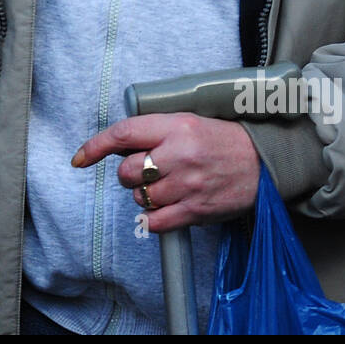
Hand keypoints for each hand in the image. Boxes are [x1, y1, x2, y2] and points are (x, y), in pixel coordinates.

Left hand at [72, 113, 259, 232]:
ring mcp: (188, 185)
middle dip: (130, 174)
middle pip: (128, 172)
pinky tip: (166, 206)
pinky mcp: (196, 210)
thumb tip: (118, 146)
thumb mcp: (187, 121)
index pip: (123, 134)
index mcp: (176, 126)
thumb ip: (154, 131)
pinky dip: (153, 217)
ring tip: (166, 186)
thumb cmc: (221, 140)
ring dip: (144, 195)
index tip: (81, 158)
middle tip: (148, 170)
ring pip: (140, 198)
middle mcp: (180, 155)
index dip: (95, 147)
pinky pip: (155, 221)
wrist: (263, 161)